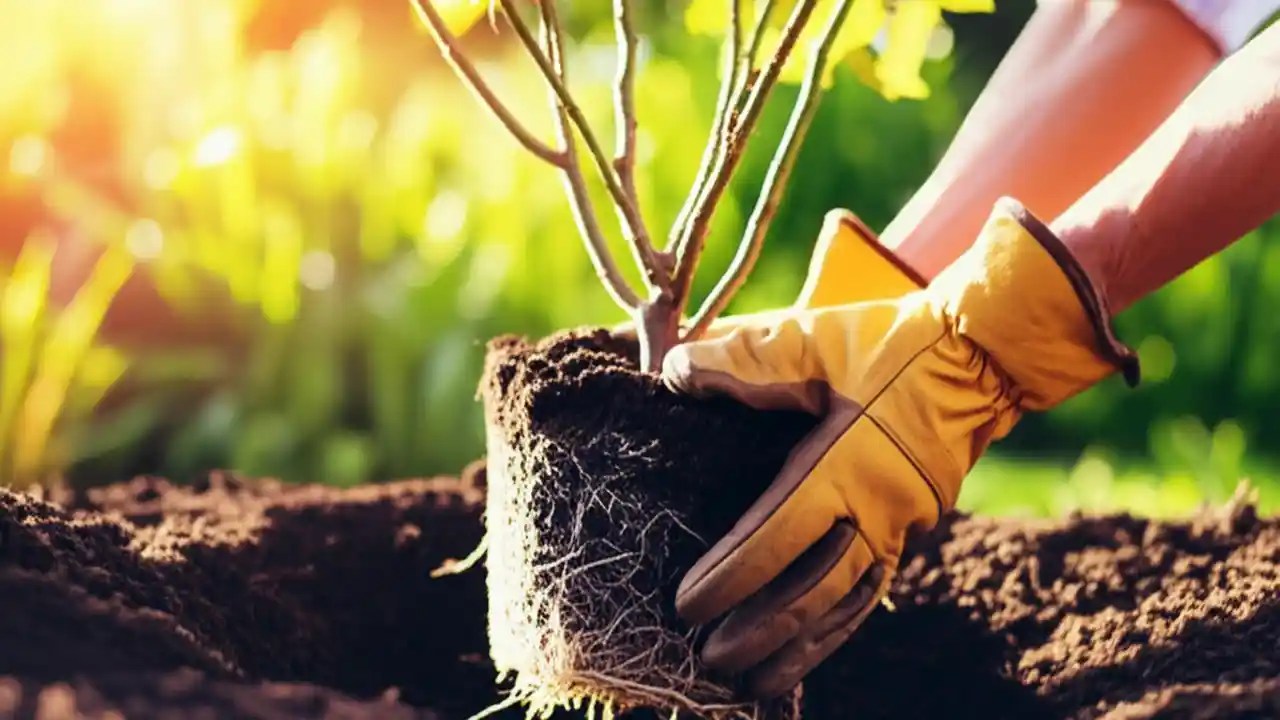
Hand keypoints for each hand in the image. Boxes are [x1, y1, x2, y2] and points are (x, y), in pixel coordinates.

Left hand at [663, 198, 1138, 697]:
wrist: (978, 356)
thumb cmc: (887, 344)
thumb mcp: (812, 339)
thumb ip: (743, 358)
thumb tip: (675, 375)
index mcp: (844, 464)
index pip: (776, 538)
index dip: (730, 577)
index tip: (688, 603)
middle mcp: (875, 509)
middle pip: (810, 592)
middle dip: (757, 631)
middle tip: (707, 658)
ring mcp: (899, 527)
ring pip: (842, 607)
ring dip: (795, 647)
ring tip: (749, 680)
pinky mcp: (910, 531)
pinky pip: (869, 596)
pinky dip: (834, 631)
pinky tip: (805, 654)